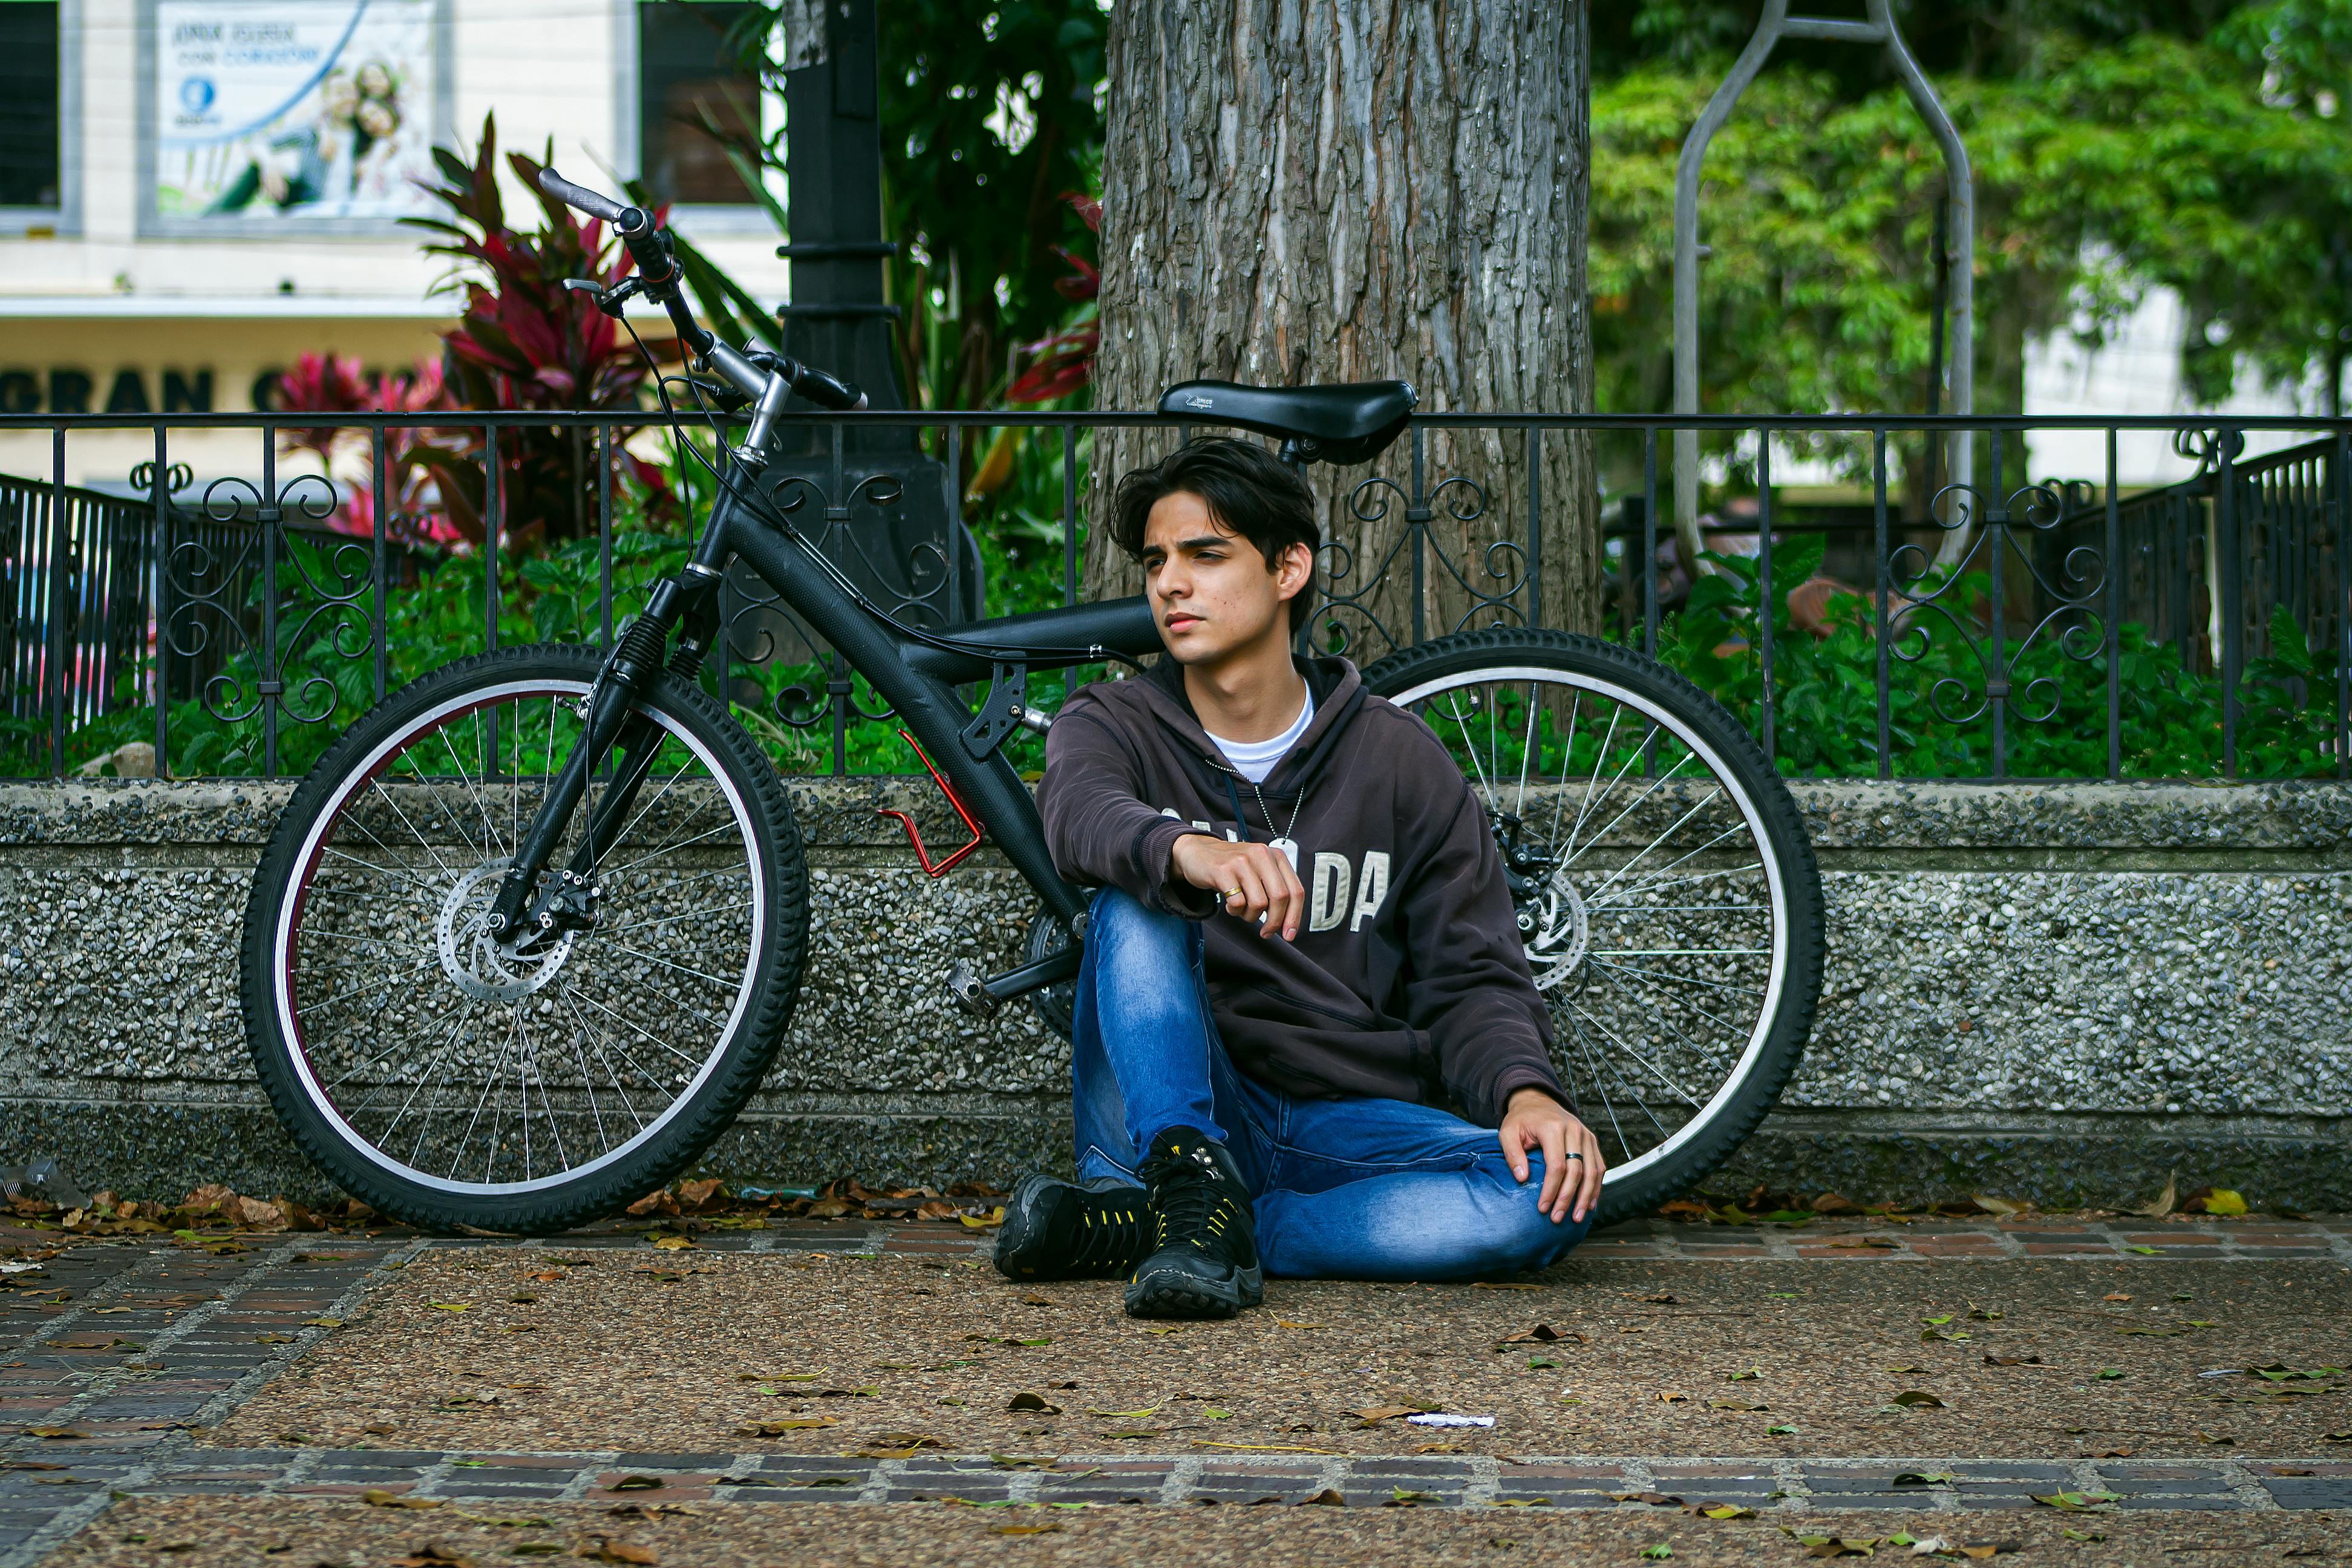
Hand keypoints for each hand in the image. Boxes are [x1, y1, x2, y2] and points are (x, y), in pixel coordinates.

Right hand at [1170, 833, 1304, 940]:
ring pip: (1259, 903)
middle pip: (1280, 898)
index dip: (1295, 917)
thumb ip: (1275, 891)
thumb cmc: (1233, 867)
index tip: (1289, 935)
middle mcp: (1262, 855)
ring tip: (1242, 909)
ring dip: (1250, 916)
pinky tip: (1229, 903)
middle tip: (1266, 932)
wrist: (1199, 852)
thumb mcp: (1260, 871)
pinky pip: (1237, 903)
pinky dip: (1234, 911)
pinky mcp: (1223, 870)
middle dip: (1274, 922)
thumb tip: (1287, 924)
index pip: (1296, 891)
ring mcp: (1242, 861)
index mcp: (1276, 856)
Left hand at [1500, 1087, 1604, 1223]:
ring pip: (1593, 1171)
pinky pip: (1599, 1166)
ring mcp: (1586, 1135)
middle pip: (1577, 1170)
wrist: (1537, 1101)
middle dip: (1567, 1198)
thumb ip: (1512, 1153)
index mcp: (1553, 1128)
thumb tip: (1522, 1178)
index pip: (1557, 1165)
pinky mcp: (1591, 1140)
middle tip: (1558, 1218)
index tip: (1543, 1208)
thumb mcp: (1507, 1132)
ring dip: (1586, 1197)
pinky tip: (1590, 1203)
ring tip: (1577, 1218)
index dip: (1551, 1190)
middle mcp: (1574, 1130)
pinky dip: (1596, 1186)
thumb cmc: (1521, 1120)